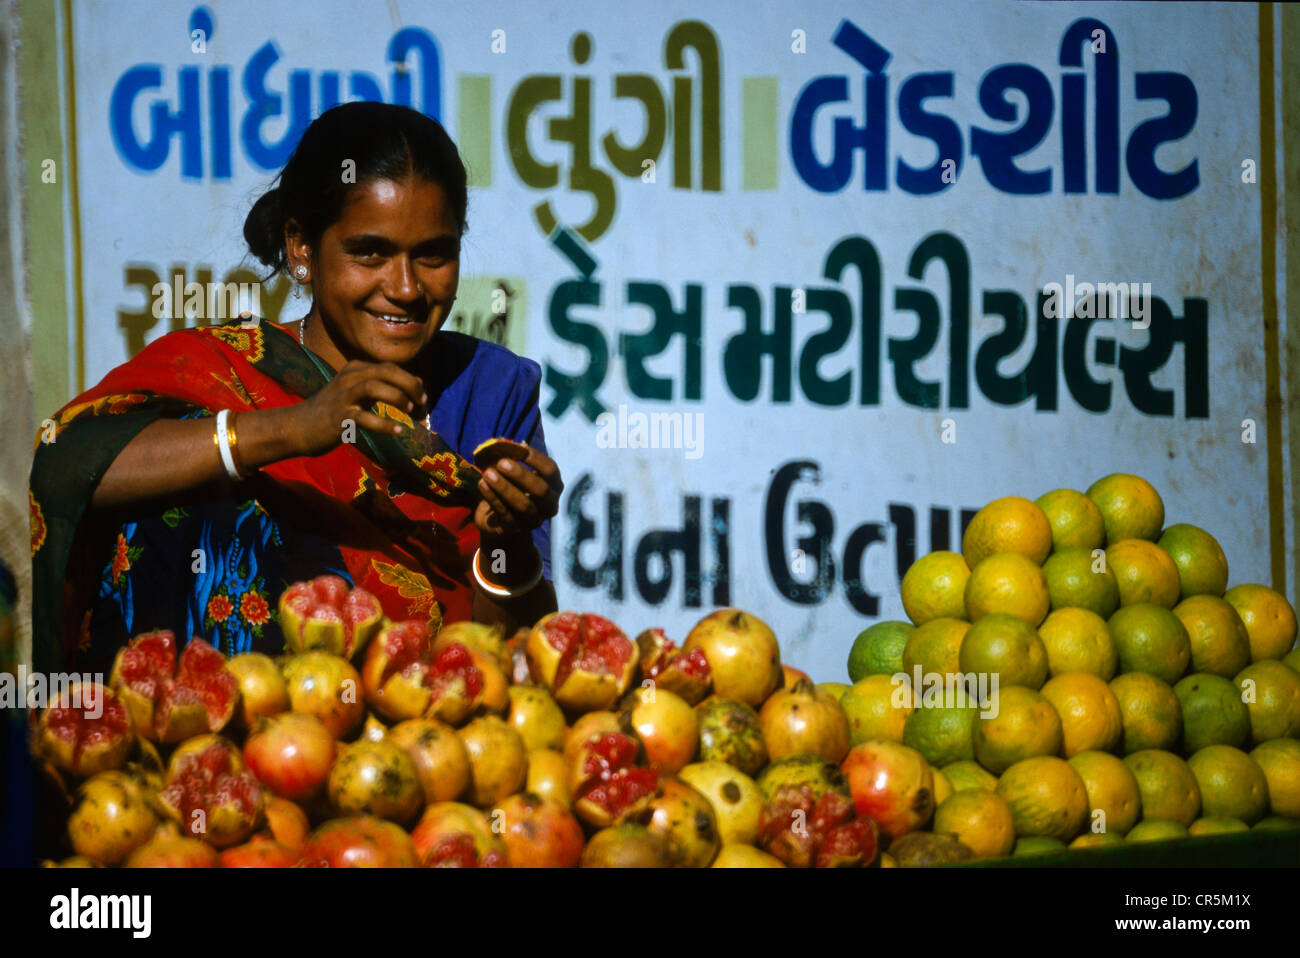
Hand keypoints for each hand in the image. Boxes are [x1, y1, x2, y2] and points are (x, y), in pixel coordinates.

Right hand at [289, 360, 425, 456]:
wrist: (297, 427)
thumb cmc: (332, 411)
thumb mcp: (359, 394)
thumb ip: (384, 387)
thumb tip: (418, 384)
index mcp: (355, 369)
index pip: (389, 367)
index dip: (410, 380)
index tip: (422, 397)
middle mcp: (349, 377)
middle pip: (385, 371)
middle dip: (409, 385)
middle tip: (421, 402)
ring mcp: (342, 396)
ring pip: (374, 387)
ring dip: (397, 397)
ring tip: (410, 411)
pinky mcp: (338, 417)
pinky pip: (364, 418)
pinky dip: (383, 424)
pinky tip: (398, 431)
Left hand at [474, 446, 562, 535]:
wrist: (501, 518)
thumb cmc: (512, 486)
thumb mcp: (515, 473)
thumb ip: (512, 460)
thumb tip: (502, 445)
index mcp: (554, 486)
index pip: (551, 471)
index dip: (536, 459)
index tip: (519, 449)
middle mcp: (549, 505)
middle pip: (541, 490)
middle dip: (521, 475)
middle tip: (501, 462)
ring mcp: (534, 519)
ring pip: (523, 505)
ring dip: (505, 488)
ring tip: (488, 474)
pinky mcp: (516, 529)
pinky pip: (505, 514)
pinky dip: (493, 498)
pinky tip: (482, 485)